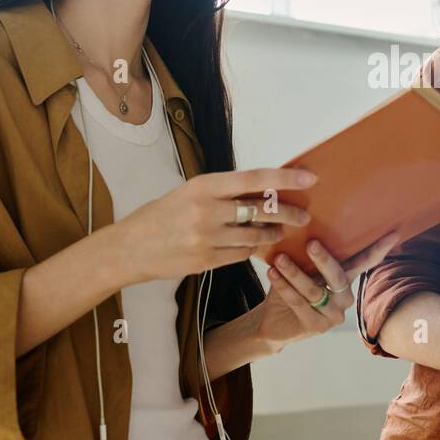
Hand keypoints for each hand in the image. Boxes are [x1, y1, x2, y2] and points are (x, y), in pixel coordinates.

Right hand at [114, 167, 316, 283]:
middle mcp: (207, 210)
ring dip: (271, 234)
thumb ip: (223, 192)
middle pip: (261, 210)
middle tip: (303, 215)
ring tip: (278, 231)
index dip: (284, 178)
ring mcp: (207, 238)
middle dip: (287, 213)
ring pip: (255, 236)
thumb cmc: (161, 215)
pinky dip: (252, 249)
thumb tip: (262, 191)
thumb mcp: (189, 192)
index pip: (253, 178)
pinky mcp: (206, 261)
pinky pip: (241, 254)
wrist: (130, 248)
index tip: (309, 178)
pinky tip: (254, 245)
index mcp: (203, 186)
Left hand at [257, 231, 400, 351]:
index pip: (364, 263)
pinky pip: (299, 303)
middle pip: (338, 277)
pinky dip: (284, 287)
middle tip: (311, 243)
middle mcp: (345, 298)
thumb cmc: (289, 286)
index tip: (393, 233)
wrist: (272, 320)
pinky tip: (272, 274)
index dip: (379, 249)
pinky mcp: (316, 327)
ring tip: (279, 259)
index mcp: (346, 280)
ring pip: (314, 290)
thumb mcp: (302, 267)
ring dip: (294, 273)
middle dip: (324, 260)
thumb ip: (310, 252)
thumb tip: (306, 218)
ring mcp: (333, 316)